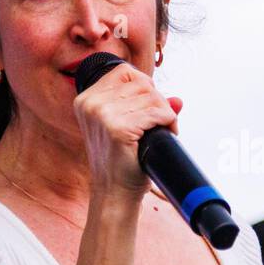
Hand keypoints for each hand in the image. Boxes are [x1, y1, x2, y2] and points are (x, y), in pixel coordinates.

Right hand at [72, 62, 180, 198]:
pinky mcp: (118, 128)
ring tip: (164, 129)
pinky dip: (168, 121)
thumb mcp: (124, 127)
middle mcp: (91, 104)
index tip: (151, 104)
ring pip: (152, 97)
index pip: (123, 72)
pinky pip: (156, 113)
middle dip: (159, 102)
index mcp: (86, 100)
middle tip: (162, 122)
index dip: (144, 85)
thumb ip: (146, 108)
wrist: (114, 192)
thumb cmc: (119, 163)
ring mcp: (102, 115)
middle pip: (141, 83)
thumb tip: (177, 100)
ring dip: (165, 113)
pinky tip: (166, 133)